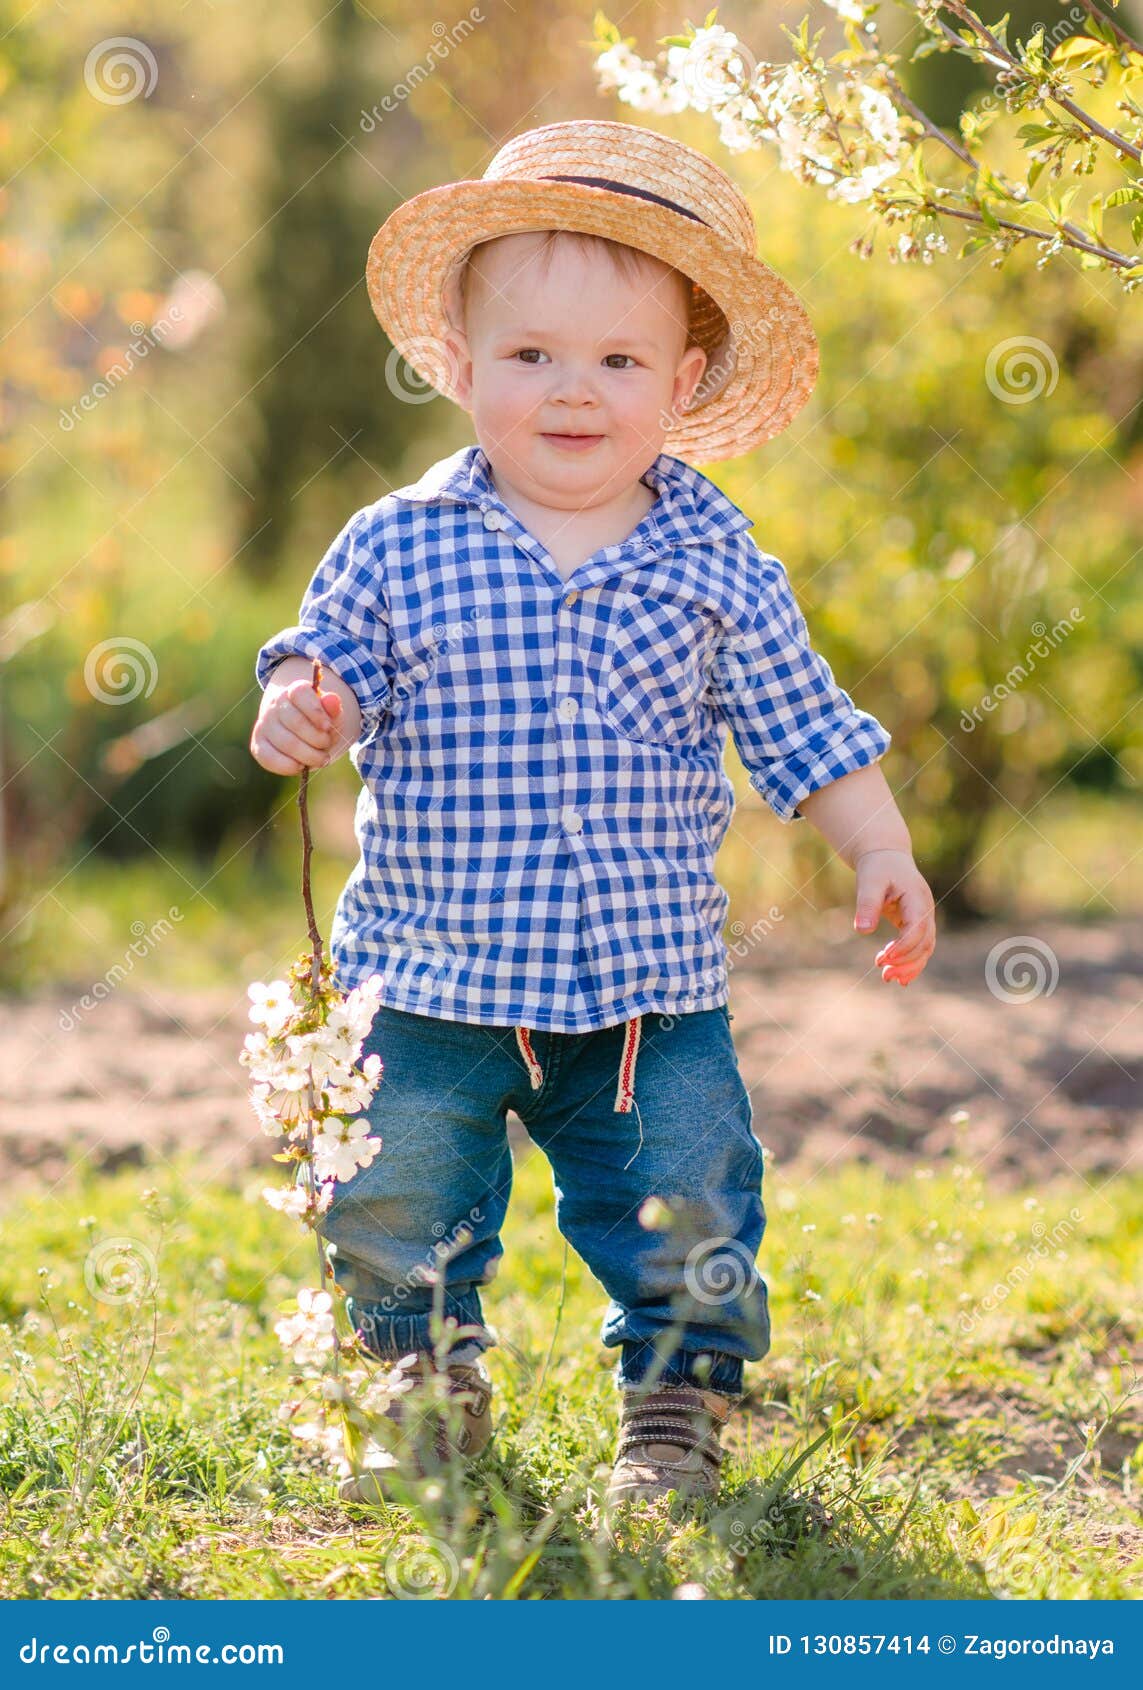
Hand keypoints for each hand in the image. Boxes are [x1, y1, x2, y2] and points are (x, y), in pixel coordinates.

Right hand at [250, 677, 342, 775]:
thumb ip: (333, 708)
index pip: (300, 693)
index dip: (316, 711)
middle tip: (326, 745)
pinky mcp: (258, 745)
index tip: (328, 726)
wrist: (301, 732)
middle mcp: (274, 705)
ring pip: (286, 743)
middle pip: (296, 722)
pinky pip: (269, 758)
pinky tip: (301, 766)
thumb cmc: (318, 722)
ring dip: (309, 755)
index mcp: (293, 691)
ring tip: (321, 758)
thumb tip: (332, 700)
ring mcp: (264, 724)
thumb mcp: (331, 714)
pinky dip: (289, 766)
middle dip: (318, 739)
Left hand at [852, 849, 935, 986]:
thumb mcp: (869, 882)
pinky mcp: (915, 924)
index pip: (917, 929)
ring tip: (887, 978)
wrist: (885, 857)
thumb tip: (863, 931)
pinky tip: (898, 976)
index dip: (902, 947)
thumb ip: (867, 904)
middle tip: (883, 973)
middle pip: (925, 943)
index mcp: (917, 899)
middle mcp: (925, 911)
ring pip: (925, 949)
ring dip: (909, 966)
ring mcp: (923, 918)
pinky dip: (910, 963)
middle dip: (906, 962)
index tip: (882, 958)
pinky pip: (918, 947)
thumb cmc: (877, 868)